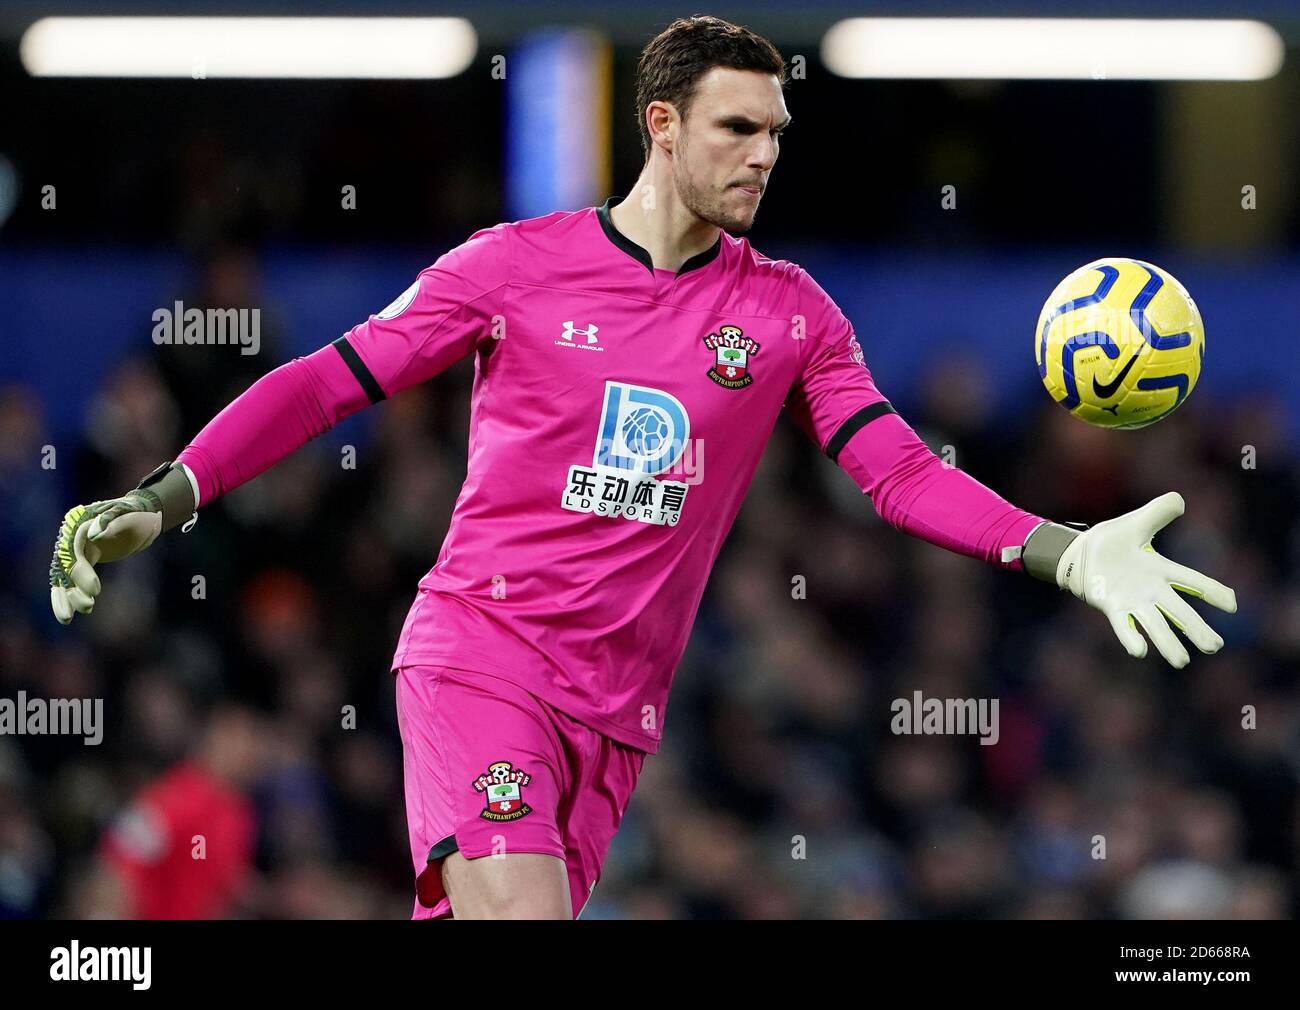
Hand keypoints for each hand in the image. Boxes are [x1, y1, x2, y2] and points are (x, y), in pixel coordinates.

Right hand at [49, 490, 162, 623]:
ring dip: (65, 597)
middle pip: (66, 566)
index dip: (81, 572)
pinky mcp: (84, 558)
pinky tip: (67, 615)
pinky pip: (72, 579)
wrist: (144, 515)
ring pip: (64, 576)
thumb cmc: (137, 512)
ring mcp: (77, 548)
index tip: (96, 590)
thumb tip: (94, 534)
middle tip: (88, 607)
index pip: (74, 550)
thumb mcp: (128, 513)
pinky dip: (69, 595)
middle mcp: (72, 536)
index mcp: (79, 522)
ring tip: (67, 619)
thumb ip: (111, 520)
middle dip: (73, 589)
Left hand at [1056, 491, 1236, 667]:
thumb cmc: (1110, 540)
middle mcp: (1150, 590)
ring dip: (1167, 642)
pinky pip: (1123, 625)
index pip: (1192, 581)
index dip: (1212, 592)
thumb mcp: (1136, 523)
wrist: (1078, 553)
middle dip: (1196, 629)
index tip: (1232, 605)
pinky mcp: (1112, 607)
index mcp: (1160, 569)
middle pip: (1179, 611)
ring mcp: (1132, 601)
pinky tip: (1139, 652)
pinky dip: (1131, 638)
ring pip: (1155, 624)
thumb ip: (1158, 512)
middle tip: (1213, 647)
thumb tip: (1179, 500)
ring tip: (1180, 661)